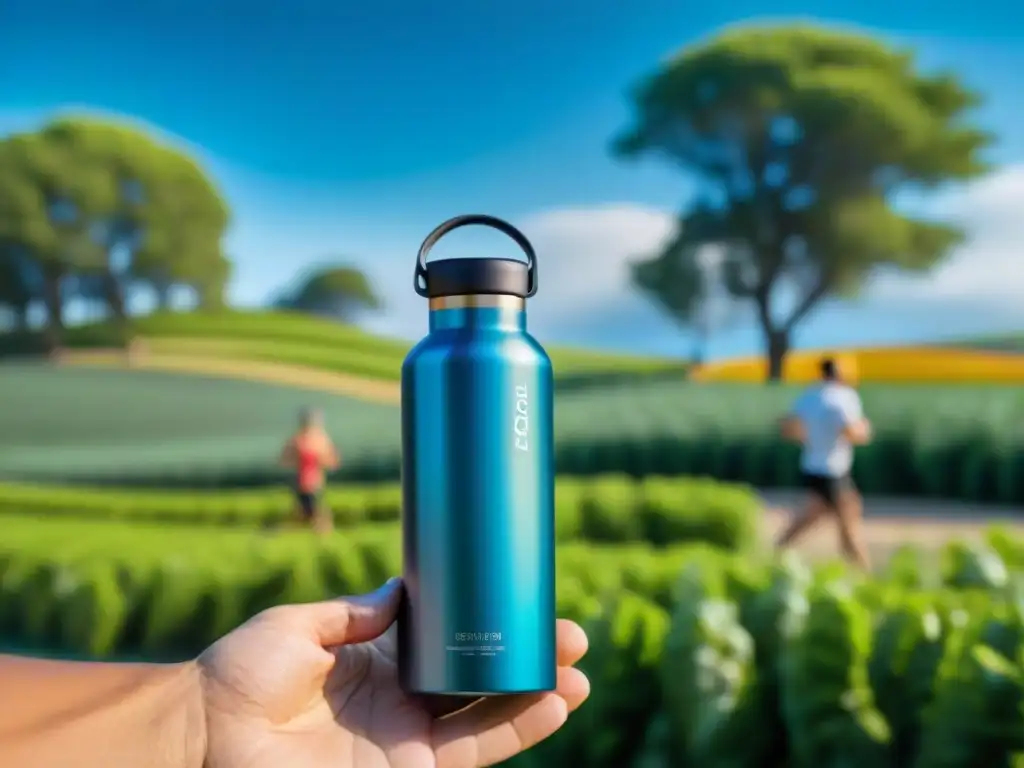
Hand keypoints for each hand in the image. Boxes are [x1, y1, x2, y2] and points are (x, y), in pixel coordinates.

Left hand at [198, 578, 589, 767]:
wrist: (204, 736)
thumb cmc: (239, 676)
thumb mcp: (301, 624)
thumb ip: (357, 611)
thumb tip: (405, 587)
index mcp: (380, 658)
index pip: (450, 639)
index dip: (489, 624)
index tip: (525, 600)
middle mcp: (403, 697)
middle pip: (482, 677)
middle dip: (528, 658)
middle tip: (571, 636)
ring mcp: (410, 736)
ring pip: (490, 714)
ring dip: (536, 693)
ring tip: (579, 671)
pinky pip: (475, 748)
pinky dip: (516, 728)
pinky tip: (552, 703)